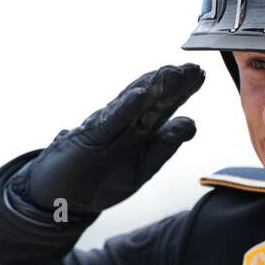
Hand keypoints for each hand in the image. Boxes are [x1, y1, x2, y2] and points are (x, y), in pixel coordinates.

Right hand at [9, 63, 203, 220]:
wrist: (63, 197)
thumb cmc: (102, 181)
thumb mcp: (142, 169)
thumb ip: (164, 148)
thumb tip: (189, 123)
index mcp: (141, 131)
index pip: (166, 106)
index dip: (184, 90)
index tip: (201, 75)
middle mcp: (126, 123)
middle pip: (153, 99)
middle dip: (174, 83)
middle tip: (193, 68)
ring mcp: (109, 127)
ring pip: (134, 103)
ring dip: (153, 88)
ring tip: (173, 73)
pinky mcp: (91, 137)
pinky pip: (111, 121)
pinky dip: (126, 108)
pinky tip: (141, 95)